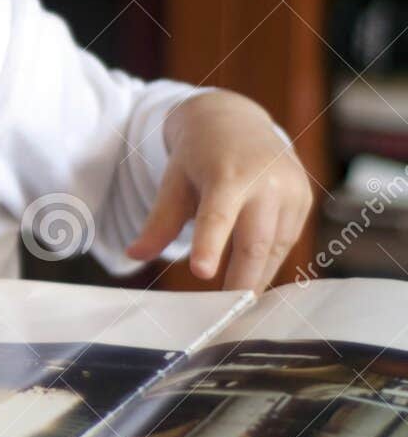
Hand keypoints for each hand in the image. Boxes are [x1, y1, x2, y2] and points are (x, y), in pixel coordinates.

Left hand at [126, 90, 313, 290]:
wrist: (236, 121)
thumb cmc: (199, 155)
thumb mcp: (173, 181)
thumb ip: (158, 221)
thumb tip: (133, 254)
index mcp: (227, 174)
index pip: (218, 216)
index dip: (211, 246)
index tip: (202, 275)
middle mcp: (266, 181)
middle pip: (254, 244)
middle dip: (240, 282)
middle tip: (223, 316)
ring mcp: (291, 190)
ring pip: (275, 249)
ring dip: (255, 277)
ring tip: (235, 304)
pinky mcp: (304, 200)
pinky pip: (286, 242)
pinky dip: (268, 263)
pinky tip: (251, 278)